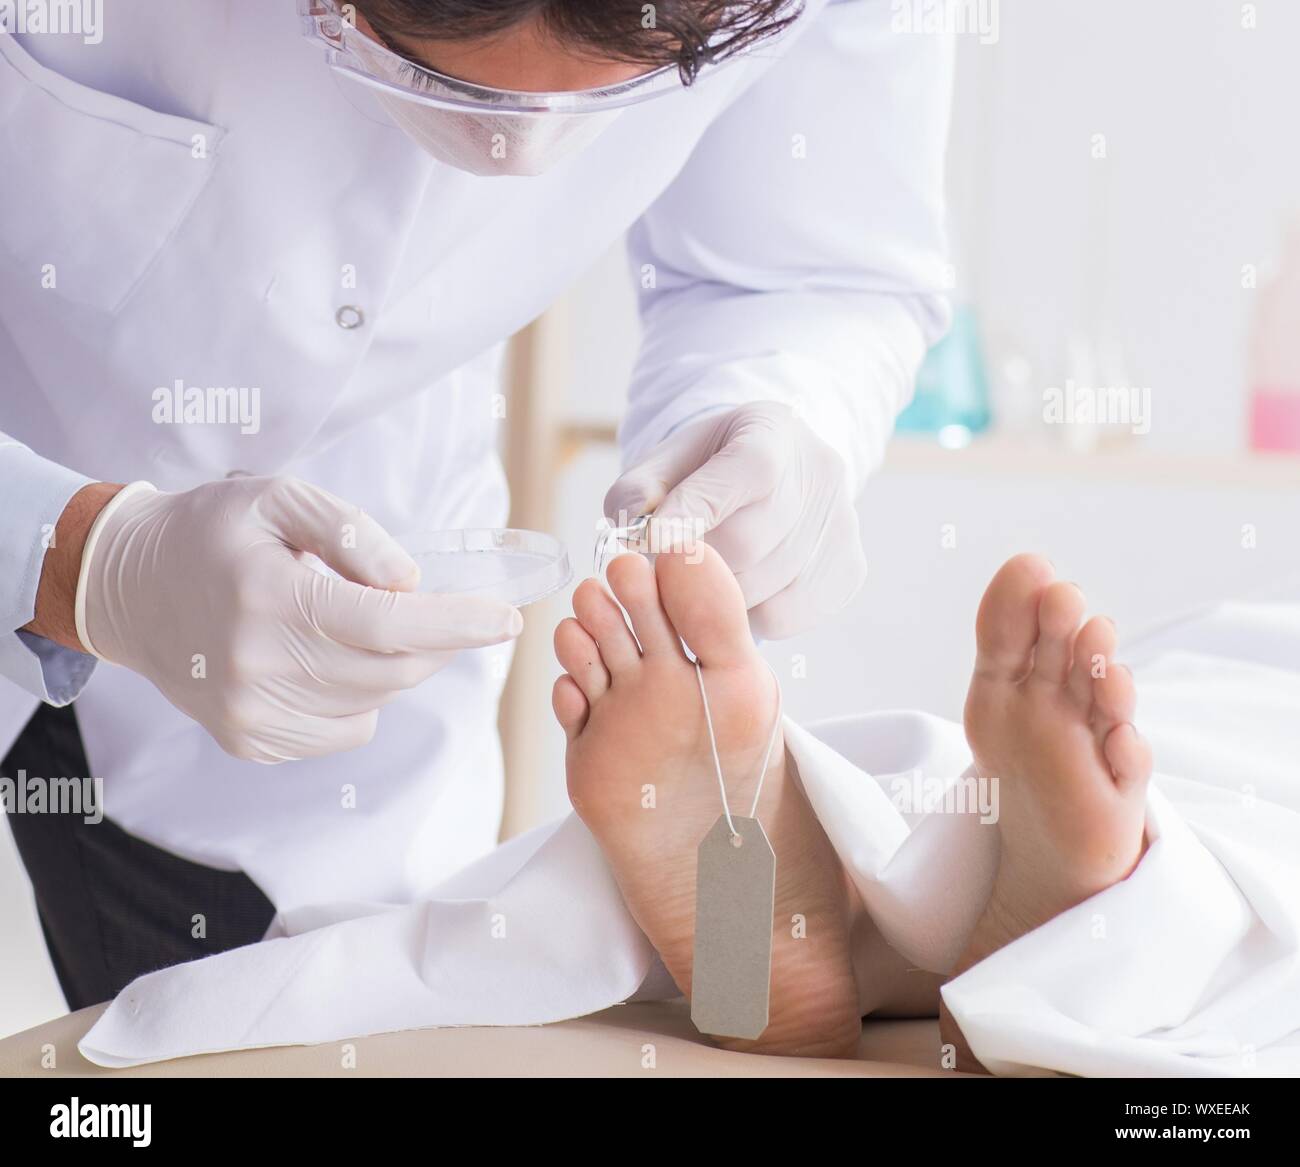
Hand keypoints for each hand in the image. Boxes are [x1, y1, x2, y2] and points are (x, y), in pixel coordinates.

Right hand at [76, 475, 521, 761]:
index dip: (457, 625)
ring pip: (374, 704)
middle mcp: (258, 665)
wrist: (126, 587)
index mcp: (269, 597)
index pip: (387, 625)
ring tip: (358, 623)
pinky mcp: (250, 741)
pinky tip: (324, 658)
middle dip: (437, 643)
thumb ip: (351, 532)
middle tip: (446, 612)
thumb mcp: (278, 498)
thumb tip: (410, 582)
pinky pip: (344, 731)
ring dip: (394, 667)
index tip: (508, 619)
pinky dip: (359, 698)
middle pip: (392, 671)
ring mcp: (252, 713)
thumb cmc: (211, 530)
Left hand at [605, 402, 866, 638]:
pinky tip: (738, 588)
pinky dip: (748, 615)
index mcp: (775, 434)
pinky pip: (784, 617)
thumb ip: (640, 488)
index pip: (745, 471)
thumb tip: (633, 534)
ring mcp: (842, 527)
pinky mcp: (849, 571)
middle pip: (749, 544)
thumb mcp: (672, 458)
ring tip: (702, 575)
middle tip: (666, 566)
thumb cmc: (712, 467)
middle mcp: (822, 477)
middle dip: (695, 564)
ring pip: (763, 589)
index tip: (650, 540)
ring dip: (716, 595)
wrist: (777, 470)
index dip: (695, 510)